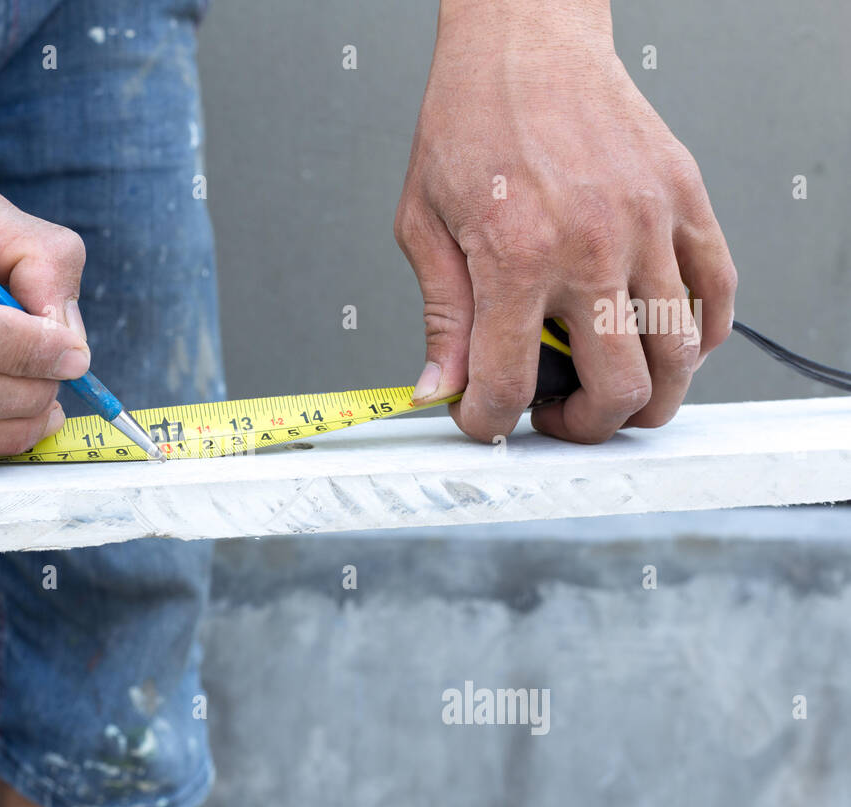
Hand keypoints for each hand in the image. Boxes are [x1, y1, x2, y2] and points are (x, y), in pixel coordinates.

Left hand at [395, 0, 736, 442]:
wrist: (525, 42)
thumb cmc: (472, 122)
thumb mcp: (424, 225)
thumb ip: (442, 317)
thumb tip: (440, 388)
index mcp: (516, 257)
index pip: (507, 383)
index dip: (488, 422)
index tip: (483, 420)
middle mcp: (591, 246)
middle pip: (617, 390)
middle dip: (582, 428)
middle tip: (557, 417)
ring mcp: (649, 225)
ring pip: (678, 357)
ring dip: (647, 398)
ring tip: (610, 393)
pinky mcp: (685, 201)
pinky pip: (718, 294)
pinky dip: (697, 338)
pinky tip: (659, 344)